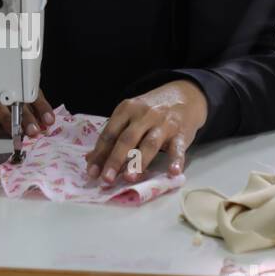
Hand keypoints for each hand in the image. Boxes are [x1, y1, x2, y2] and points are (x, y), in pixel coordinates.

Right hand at [0, 77, 54, 138]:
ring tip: (14, 133)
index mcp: (11, 82)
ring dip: (6, 118)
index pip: (29, 92)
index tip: (48, 121)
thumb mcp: (9, 106)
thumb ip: (25, 114)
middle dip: (25, 116)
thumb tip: (41, 127)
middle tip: (33, 130)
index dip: (41, 107)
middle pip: (13, 97)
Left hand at [84, 80, 207, 183]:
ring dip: (139, 161)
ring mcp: (164, 123)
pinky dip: (176, 160)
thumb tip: (91, 159)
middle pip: (127, 139)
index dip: (100, 154)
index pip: (110, 133)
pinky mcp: (181, 133)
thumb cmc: (150, 112)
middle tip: (107, 179)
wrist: (184, 96)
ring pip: (150, 143)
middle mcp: (144, 115)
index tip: (92, 172)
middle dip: (115, 159)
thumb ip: (112, 137)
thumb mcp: (129, 117)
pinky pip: (178, 148)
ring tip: (130, 178)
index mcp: (127, 109)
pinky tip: (172, 173)